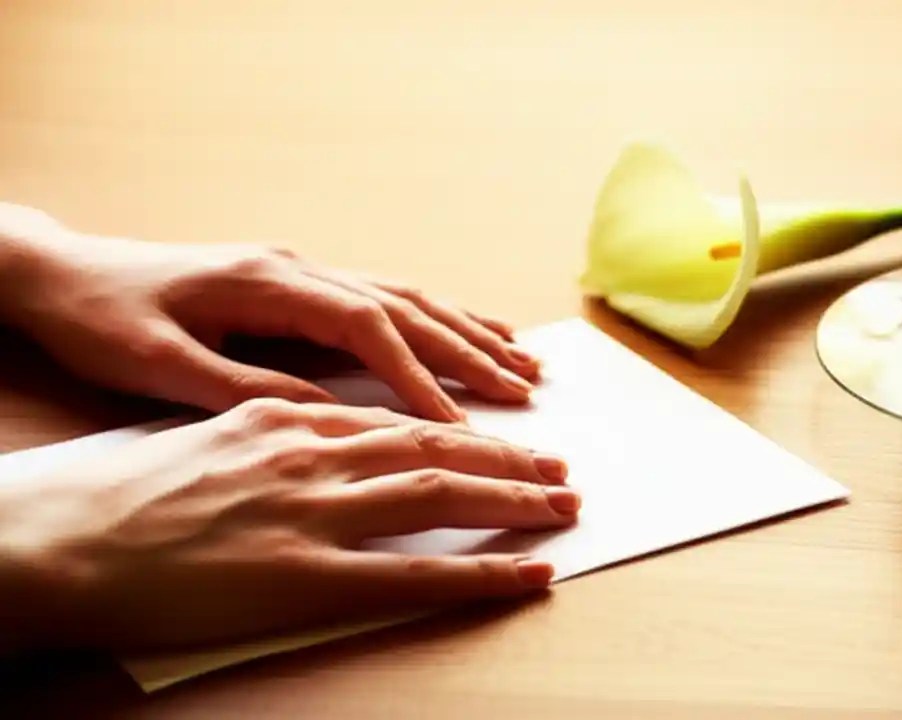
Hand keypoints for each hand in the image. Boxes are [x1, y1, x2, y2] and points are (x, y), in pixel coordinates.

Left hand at [0, 204, 539, 420]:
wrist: (62, 274)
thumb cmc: (104, 320)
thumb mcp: (160, 366)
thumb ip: (246, 389)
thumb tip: (329, 416)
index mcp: (268, 283)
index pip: (367, 327)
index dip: (419, 375)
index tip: (460, 424)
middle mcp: (297, 268)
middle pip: (405, 306)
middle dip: (469, 350)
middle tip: (526, 391)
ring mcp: (302, 271)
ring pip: (405, 297)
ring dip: (466, 330)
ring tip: (523, 362)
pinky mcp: (299, 285)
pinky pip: (383, 298)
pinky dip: (434, 320)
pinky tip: (467, 334)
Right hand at [0, 399, 576, 652]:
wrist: (53, 540)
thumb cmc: (115, 494)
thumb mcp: (204, 433)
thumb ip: (271, 428)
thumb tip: (321, 434)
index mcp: (286, 419)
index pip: (399, 417)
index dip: (464, 427)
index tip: (508, 437)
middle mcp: (312, 453)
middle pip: (437, 446)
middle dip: (511, 460)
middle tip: (563, 470)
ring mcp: (314, 511)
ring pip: (442, 493)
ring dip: (515, 500)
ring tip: (565, 507)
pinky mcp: (306, 574)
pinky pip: (418, 573)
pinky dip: (483, 572)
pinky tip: (528, 576)